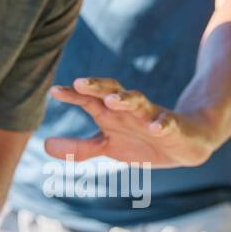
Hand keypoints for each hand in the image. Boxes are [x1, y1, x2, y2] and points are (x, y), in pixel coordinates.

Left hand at [43, 77, 213, 167]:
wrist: (184, 145)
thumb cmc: (142, 141)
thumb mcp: (108, 147)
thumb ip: (78, 148)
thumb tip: (46, 145)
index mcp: (112, 114)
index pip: (89, 100)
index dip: (73, 94)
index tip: (54, 91)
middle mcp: (129, 110)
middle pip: (111, 91)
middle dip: (97, 86)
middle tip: (80, 83)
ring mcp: (152, 116)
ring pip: (138, 102)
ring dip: (125, 99)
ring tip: (112, 99)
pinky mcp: (172, 127)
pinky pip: (167, 123)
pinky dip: (162, 124)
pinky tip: (156, 127)